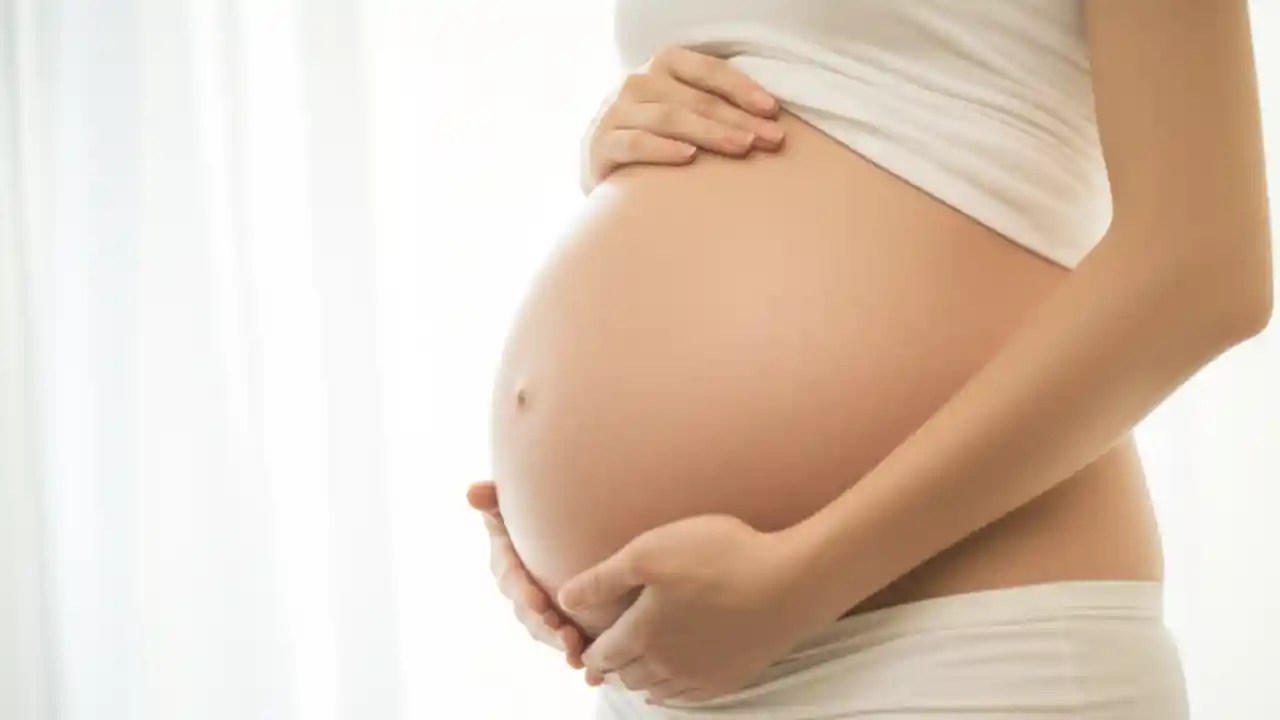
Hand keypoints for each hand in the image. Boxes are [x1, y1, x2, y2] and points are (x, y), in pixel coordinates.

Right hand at [467, 481, 605, 683]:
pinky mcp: (564, 621)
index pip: (510, 578)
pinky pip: (567, 642)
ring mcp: (542, 611)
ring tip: (575, 647)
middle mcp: (522, 591)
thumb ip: (496, 500)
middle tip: (560, 628)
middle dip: (542, 624)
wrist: (574, 529)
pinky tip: (588, 666)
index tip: (536, 599)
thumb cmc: (537, 515)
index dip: (521, 591)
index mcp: (509, 563)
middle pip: (527, 613)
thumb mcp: (515, 505)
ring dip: (559, 641)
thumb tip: (472, 492)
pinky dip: (577, 656)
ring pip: (546, 632)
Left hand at [557, 514, 831, 703]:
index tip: (582, 648)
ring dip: (641, 678)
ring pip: (657, 688)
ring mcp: (700, 675)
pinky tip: (674, 681)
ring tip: (636, 668)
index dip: (588, 651)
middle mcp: (666, 664)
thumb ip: (602, 578)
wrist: (789, 583)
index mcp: (642, 634)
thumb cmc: (718, 557)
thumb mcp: (649, 552)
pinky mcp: (730, 678)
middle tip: (606, 657)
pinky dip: (673, 690)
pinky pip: (689, 696)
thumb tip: (564, 598)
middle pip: (627, 675)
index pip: (602, 654)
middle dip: (613, 666)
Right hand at [580, 44, 786, 193]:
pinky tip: (690, 156)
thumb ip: (715, 105)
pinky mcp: (600, 144)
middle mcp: (637, 82)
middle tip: (771, 139)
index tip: (772, 111)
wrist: (604, 169)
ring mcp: (615, 112)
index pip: (708, 70)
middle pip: (695, 98)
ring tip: (742, 147)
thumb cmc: (656, 139)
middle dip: (737, 119)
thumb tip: (770, 120)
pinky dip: (663, 149)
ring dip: (709, 132)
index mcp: (662, 65)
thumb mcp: (684, 111)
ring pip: (669, 117)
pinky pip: (635, 143)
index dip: (742, 88)